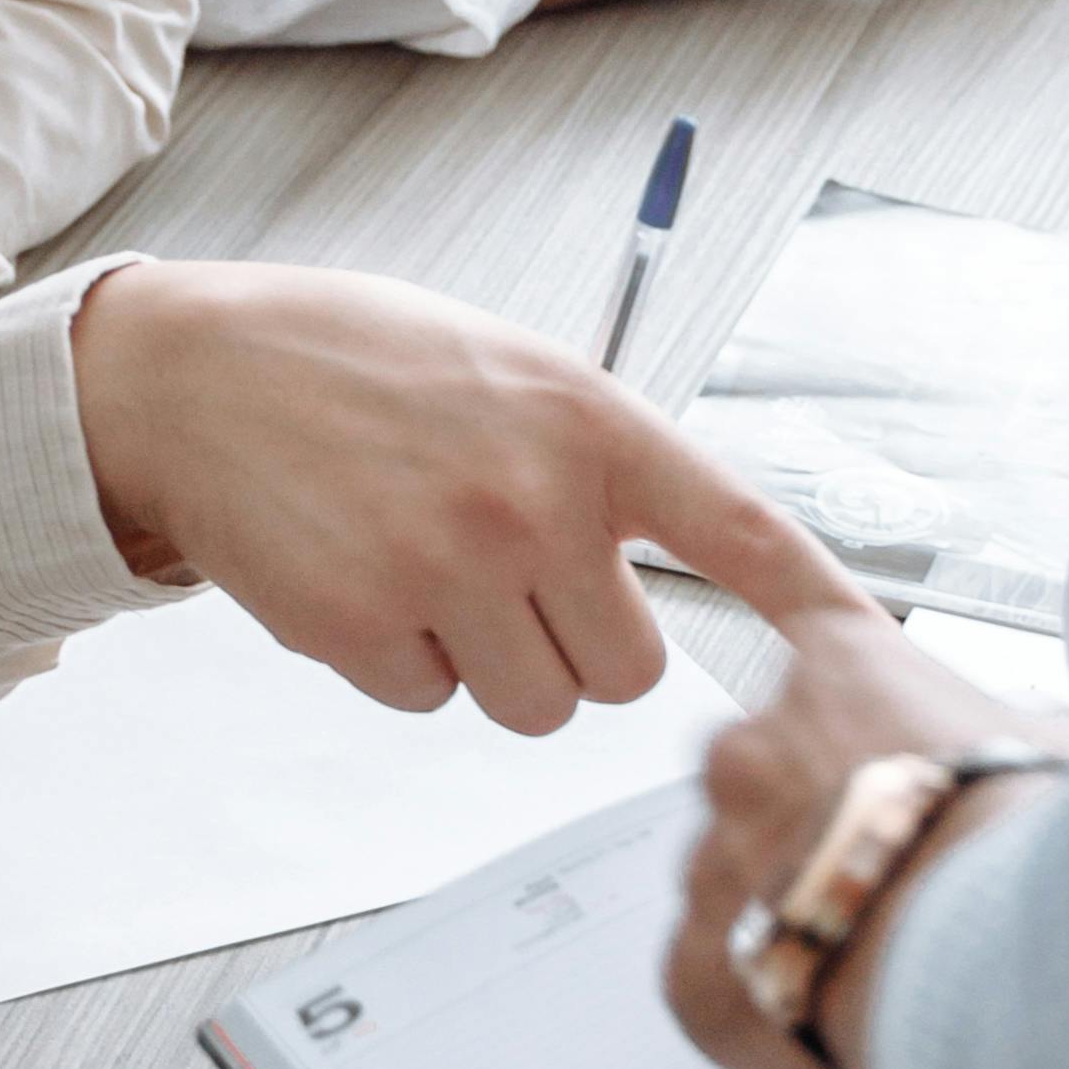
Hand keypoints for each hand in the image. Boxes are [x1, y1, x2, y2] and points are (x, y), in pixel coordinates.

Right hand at [71, 253, 859, 724]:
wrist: (196, 373)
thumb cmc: (354, 363)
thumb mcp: (505, 370)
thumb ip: (592, 457)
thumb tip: (669, 557)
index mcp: (586, 421)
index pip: (737, 528)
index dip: (817, 601)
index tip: (872, 653)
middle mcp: (531, 500)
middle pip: (626, 672)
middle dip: (575, 645)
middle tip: (508, 577)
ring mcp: (445, 568)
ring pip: (533, 704)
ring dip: (489, 662)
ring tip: (426, 567)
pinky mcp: (360, 626)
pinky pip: (428, 702)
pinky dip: (400, 662)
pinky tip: (358, 574)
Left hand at [666, 604, 1068, 1068]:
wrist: (1004, 970)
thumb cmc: (1043, 848)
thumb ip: (1049, 732)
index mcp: (847, 672)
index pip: (787, 582)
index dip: (756, 559)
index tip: (719, 536)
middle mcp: (757, 747)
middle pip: (764, 769)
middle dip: (813, 814)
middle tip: (897, 876)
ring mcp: (717, 855)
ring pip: (735, 881)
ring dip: (793, 914)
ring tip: (890, 966)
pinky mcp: (697, 966)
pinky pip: (721, 980)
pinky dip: (770, 1005)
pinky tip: (845, 1019)